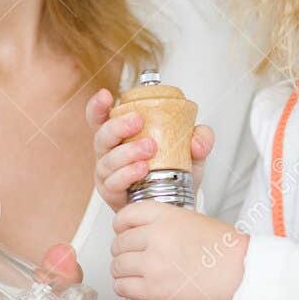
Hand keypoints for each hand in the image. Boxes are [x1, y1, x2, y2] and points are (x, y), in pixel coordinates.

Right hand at [87, 88, 213, 210]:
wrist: (175, 204)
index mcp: (121, 134)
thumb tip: (197, 139)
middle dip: (118, 126)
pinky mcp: (111, 192)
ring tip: (149, 148)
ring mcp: (108, 172)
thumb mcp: (191, 152)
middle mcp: (110, 151)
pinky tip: (141, 169)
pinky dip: (127, 174)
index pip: (101, 117)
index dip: (98, 105)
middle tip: (138, 122)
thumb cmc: (174, 172)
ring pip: (108, 159)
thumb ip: (199, 139)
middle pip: (102, 135)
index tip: (106, 95)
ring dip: (128, 151)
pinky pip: (114, 182)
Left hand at [110, 200, 246, 299]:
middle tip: (133, 256)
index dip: (121, 226)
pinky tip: (136, 286)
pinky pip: (122, 287)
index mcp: (164, 216)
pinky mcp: (154, 290)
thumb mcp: (192, 220)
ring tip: (135, 273)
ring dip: (123, 270)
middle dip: (123, 251)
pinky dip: (125, 287)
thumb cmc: (224, 249)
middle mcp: (154, 237)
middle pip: (118, 243)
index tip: (123, 232)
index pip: (125, 216)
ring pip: (117, 266)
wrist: (240, 274)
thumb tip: (144, 232)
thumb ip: (165, 223)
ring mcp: (152, 264)